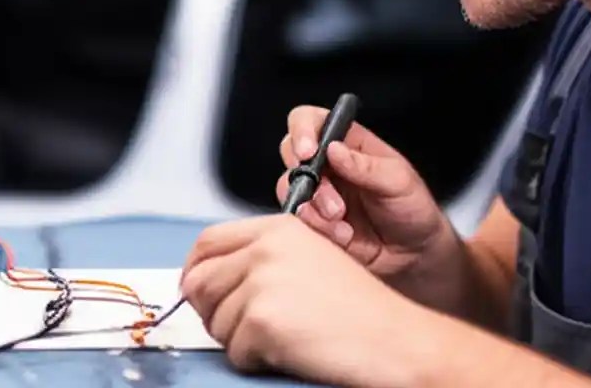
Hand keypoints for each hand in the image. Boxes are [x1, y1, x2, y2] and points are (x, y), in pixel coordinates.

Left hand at [180, 214, 424, 386]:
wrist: (395, 339)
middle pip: (199, 283)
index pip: (207, 242)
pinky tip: (292, 351)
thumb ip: (260, 258)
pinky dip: (256, 361)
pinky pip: (235, 352)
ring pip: (215, 322)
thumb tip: (204, 278)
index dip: (195, 270)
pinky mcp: (262, 321)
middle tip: (247, 329)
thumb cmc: (359, 309)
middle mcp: (265, 248)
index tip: (199, 292)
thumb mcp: (309, 260)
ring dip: (241, 341)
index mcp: (276, 228)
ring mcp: (262, 283)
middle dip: (213, 312)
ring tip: (286, 337)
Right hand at [277, 105, 463, 308]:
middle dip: (308, 179)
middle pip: (290, 154)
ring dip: (314, 208)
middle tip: (335, 203)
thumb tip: (333, 149)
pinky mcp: (313, 223)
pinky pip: (298, 221)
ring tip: (343, 222)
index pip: (311, 121)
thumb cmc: (413, 209)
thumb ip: (366, 166)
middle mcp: (326, 165)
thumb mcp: (399, 181)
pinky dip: (319, 229)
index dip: (302, 131)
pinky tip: (344, 235)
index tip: (308, 152)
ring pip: (290, 190)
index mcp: (347, 143)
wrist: (415, 256)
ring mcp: (317, 194)